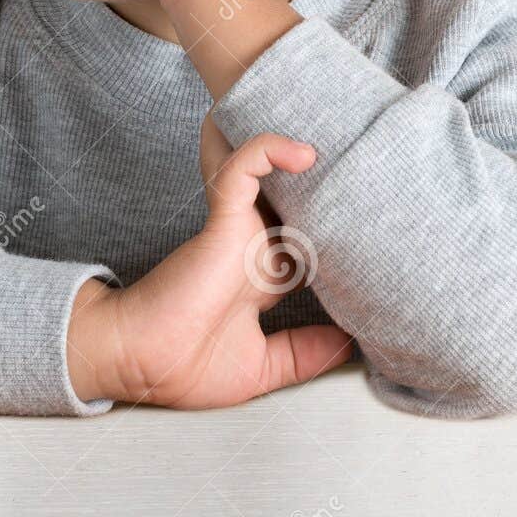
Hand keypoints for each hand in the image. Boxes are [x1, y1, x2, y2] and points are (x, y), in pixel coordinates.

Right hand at [67, 116, 353, 407]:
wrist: (143, 364)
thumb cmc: (188, 368)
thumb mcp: (263, 367)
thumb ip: (305, 353)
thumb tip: (353, 345)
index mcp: (261, 279)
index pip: (307, 245)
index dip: (338, 237)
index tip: (374, 239)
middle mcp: (254, 248)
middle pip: (295, 201)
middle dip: (326, 185)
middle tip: (367, 179)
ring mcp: (240, 231)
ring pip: (269, 172)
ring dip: (297, 155)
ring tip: (336, 148)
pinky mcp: (224, 220)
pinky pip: (244, 169)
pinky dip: (267, 151)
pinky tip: (302, 152)